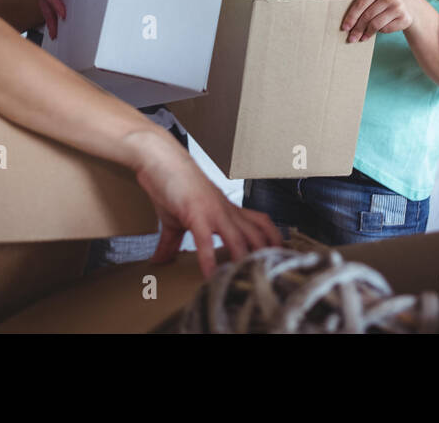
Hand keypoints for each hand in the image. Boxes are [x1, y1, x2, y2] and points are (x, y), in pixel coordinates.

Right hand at [127, 129, 281, 277]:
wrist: (161, 158)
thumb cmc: (172, 183)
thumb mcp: (175, 217)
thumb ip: (172, 241)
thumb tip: (159, 260)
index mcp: (226, 209)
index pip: (261, 222)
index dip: (273, 239)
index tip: (279, 256)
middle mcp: (225, 210)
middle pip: (257, 232)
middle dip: (266, 253)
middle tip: (271, 273)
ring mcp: (212, 210)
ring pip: (238, 237)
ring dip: (243, 259)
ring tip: (245, 280)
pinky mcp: (195, 212)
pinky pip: (205, 240)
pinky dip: (208, 259)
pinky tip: (209, 275)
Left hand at [342, 0, 417, 42]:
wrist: (411, 3)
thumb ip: (362, 0)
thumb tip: (347, 21)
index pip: (360, 4)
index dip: (351, 17)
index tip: (345, 27)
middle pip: (367, 16)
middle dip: (357, 29)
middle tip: (351, 38)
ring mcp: (399, 7)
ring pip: (375, 24)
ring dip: (366, 33)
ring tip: (362, 38)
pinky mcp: (405, 18)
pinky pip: (385, 29)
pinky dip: (379, 32)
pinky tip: (376, 32)